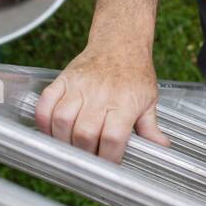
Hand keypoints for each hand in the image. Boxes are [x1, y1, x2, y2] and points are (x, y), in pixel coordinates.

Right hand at [34, 41, 170, 163]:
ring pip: (62, 121)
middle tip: (89, 157)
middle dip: (85, 153)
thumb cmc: (135, 72)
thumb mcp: (149, 100)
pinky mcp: (63, 80)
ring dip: (63, 140)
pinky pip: (45, 104)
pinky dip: (43, 121)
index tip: (109, 163)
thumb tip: (161, 148)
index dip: (108, 157)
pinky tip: (52, 130)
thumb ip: (151, 127)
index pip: (112, 138)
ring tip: (71, 146)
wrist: (120, 42)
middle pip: (84, 133)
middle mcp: (100, 95)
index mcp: (124, 103)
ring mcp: (79, 86)